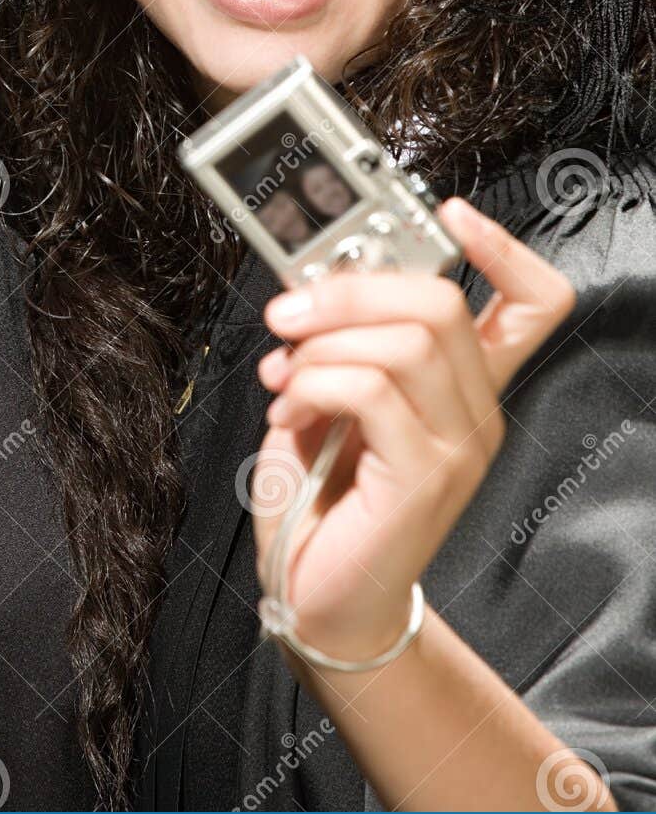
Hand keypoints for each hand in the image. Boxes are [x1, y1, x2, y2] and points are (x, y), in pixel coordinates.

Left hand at [249, 197, 574, 667]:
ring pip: (407, 339)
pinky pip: (370, 390)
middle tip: (290, 311)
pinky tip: (287, 412)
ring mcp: (458, 446)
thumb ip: (340, 345)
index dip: (503, 248)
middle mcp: (474, 412)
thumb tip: (314, 284)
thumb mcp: (331, 402)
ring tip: (283, 377)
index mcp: (461, 385)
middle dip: (352, 288)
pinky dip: (313, 385)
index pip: (532, 302)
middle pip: (443, 302)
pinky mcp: (424, 476)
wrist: (319, 600)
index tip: (450, 213)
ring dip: (323, 343)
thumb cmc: (321, 501)